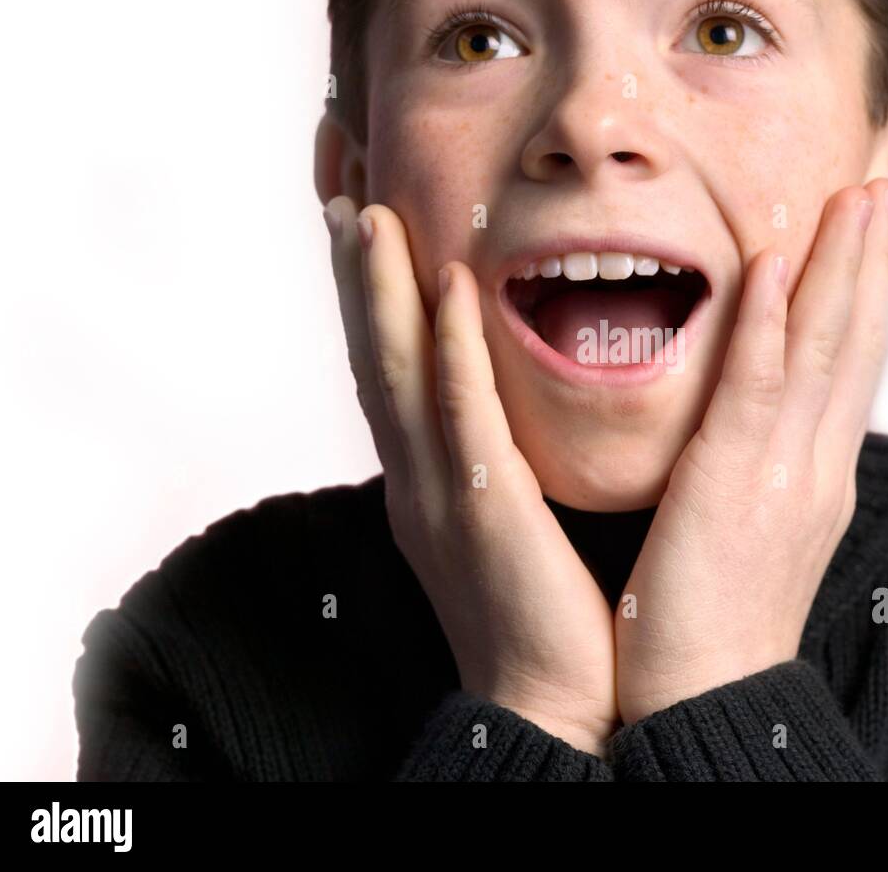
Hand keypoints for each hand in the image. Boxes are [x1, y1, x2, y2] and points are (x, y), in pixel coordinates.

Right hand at [324, 196, 617, 755]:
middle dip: (350, 271)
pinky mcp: (483, 511)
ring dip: (377, 291)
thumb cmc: (542, 609)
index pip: (387, 365)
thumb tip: (508, 402)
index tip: (358, 212)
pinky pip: (462, 416)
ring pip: (398, 372)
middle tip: (336, 186)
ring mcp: (438, 494)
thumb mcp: (504, 515)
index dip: (365, 290)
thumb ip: (494, 454)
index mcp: (424, 477)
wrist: (551, 701)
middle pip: (371, 354)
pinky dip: (450, 348)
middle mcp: (414, 477)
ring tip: (364, 212)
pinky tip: (444, 287)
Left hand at [614, 179, 887, 725]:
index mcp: (818, 475)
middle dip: (870, 262)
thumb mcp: (759, 529)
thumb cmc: (717, 617)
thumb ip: (769, 468)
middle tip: (881, 187)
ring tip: (853, 198)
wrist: (708, 695)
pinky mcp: (736, 484)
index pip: (851, 367)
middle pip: (854, 344)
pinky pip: (759, 389)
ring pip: (823, 351)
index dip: (865, 295)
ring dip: (839, 268)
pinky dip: (773, 323)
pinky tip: (778, 267)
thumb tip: (767, 427)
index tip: (872, 234)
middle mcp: (817, 465)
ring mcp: (786, 472)